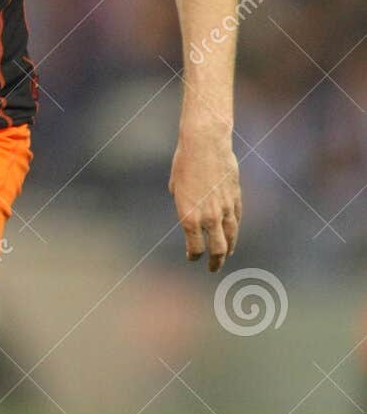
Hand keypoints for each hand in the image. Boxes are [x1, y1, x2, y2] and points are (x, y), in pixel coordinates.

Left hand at [169, 127, 240, 271]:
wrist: (206, 144)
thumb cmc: (184, 163)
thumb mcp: (176, 187)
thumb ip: (183, 203)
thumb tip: (190, 209)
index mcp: (190, 217)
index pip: (196, 248)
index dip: (194, 256)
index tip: (192, 258)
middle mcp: (209, 217)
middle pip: (217, 249)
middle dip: (215, 262)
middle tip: (213, 268)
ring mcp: (225, 209)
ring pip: (230, 237)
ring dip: (228, 249)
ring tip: (225, 255)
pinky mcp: (236, 198)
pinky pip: (237, 219)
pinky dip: (234, 230)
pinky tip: (232, 235)